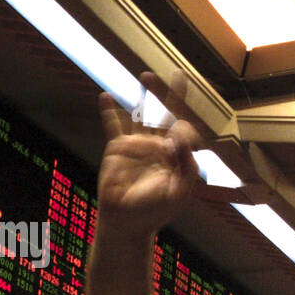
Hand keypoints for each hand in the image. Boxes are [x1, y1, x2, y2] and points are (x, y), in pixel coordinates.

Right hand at [95, 70, 201, 239]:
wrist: (128, 221)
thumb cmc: (156, 210)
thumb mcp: (180, 191)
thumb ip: (187, 166)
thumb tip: (182, 135)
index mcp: (176, 156)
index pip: (185, 132)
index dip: (184, 133)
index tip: (176, 143)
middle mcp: (158, 146)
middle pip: (167, 114)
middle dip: (172, 94)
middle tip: (179, 74)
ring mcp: (137, 145)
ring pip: (142, 115)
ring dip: (146, 96)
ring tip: (147, 75)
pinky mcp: (117, 148)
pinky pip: (113, 126)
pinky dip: (109, 112)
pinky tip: (107, 97)